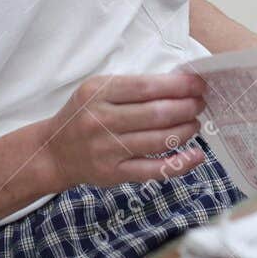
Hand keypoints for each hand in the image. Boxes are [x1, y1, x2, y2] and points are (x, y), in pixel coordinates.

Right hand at [35, 71, 208, 189]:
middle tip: (201, 102)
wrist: (55, 152)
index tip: (198, 83)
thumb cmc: (83, 115)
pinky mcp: (114, 174)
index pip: (146, 87)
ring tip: (196, 122)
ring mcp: (107, 150)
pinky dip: (179, 163)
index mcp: (98, 93)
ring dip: (186, 130)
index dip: (178, 85)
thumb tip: (178, 84)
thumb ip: (131, 87)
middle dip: (187, 107)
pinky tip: (196, 155)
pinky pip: (153, 170)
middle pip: (156, 114)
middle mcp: (101, 121)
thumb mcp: (97, 90)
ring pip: (158, 140)